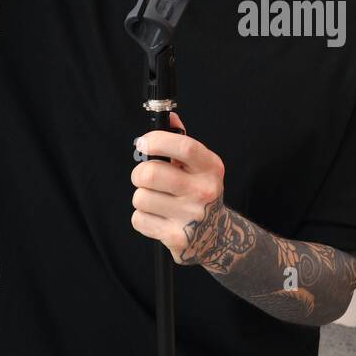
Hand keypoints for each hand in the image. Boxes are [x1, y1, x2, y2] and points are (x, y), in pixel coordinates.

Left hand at [131, 113, 226, 263]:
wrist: (215, 235)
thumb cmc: (199, 192)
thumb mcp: (199, 166)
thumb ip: (181, 141)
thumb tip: (169, 117)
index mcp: (211, 168)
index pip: (183, 147)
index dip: (157, 140)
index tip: (143, 143)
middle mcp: (204, 191)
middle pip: (151, 174)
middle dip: (139, 173)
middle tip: (145, 177)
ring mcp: (191, 216)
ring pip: (140, 197)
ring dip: (142, 198)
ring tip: (157, 201)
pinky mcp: (177, 238)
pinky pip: (139, 219)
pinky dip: (143, 218)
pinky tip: (159, 218)